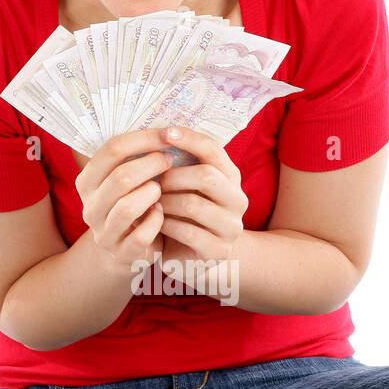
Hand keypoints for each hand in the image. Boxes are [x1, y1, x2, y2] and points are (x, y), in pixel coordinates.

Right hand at [72, 130, 176, 270]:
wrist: (125, 250)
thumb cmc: (132, 203)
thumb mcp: (125, 179)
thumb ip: (134, 156)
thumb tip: (166, 126)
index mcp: (87, 181)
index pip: (112, 149)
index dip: (143, 139)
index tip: (167, 135)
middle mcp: (89, 207)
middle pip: (121, 177)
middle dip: (151, 165)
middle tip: (170, 160)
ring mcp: (104, 232)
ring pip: (127, 207)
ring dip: (152, 193)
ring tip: (163, 188)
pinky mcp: (122, 253)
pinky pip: (141, 236)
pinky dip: (156, 221)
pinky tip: (162, 213)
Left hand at [153, 126, 248, 275]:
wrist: (193, 257)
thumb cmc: (182, 214)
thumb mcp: (184, 186)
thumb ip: (180, 162)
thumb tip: (159, 130)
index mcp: (231, 177)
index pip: (214, 149)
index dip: (189, 138)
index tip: (164, 133)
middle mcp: (238, 200)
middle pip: (207, 176)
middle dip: (174, 176)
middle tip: (154, 181)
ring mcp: (231, 227)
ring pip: (193, 204)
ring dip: (165, 201)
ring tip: (150, 203)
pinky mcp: (218, 251)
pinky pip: (187, 232)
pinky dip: (165, 224)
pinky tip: (155, 222)